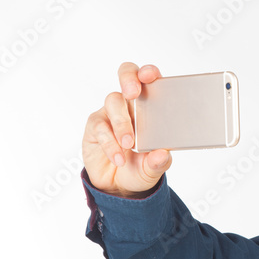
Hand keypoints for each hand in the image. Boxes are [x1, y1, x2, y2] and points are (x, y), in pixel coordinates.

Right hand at [82, 62, 172, 196]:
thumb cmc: (140, 168)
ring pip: (113, 101)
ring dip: (122, 122)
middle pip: (127, 75)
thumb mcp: (153, 168)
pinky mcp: (95, 126)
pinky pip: (100, 127)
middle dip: (129, 79)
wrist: (119, 186)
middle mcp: (130, 104)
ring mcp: (111, 113)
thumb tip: (162, 154)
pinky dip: (110, 143)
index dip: (149, 72)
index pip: (149, 80)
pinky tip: (118, 157)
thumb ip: (158, 162)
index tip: (151, 75)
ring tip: (129, 144)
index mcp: (150, 106)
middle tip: (133, 94)